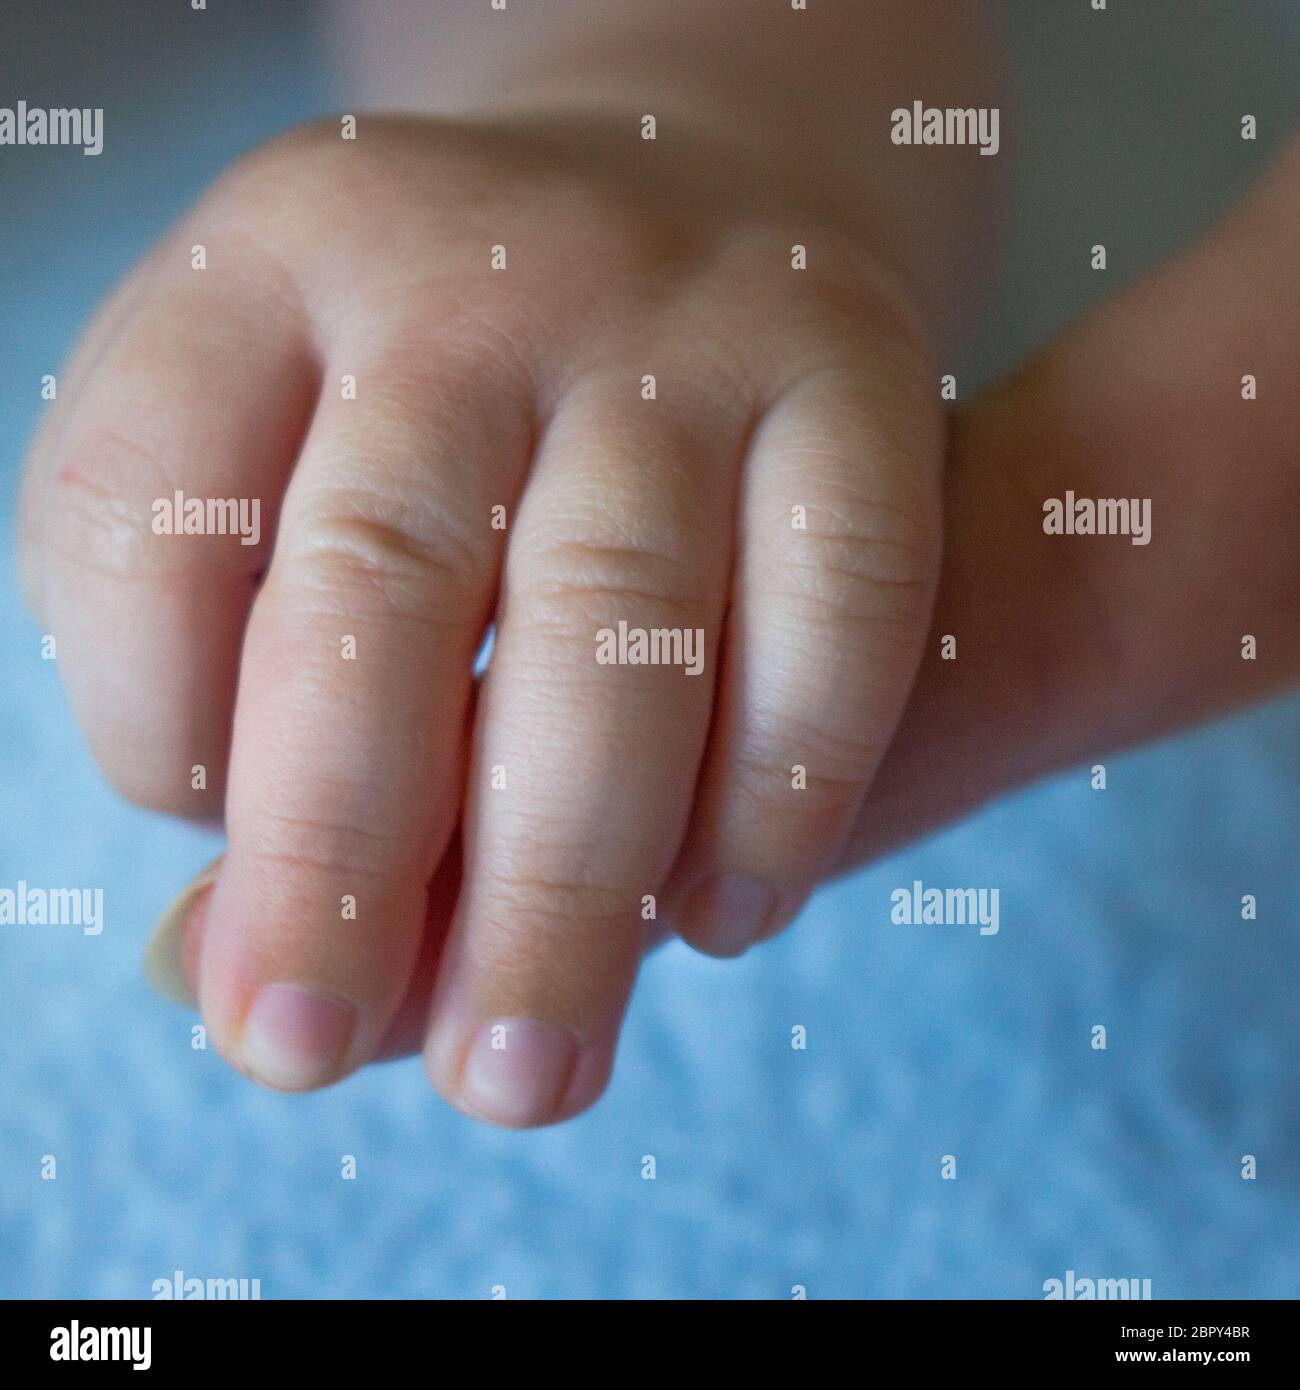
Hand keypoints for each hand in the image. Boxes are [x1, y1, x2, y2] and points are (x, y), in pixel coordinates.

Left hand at [18, 116, 942, 1123]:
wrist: (702, 205)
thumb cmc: (472, 428)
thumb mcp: (307, 489)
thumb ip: (251, 718)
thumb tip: (210, 973)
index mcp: (272, 263)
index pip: (138, 518)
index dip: (158, 738)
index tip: (221, 882)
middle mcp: (472, 272)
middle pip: (378, 589)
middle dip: (338, 865)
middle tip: (307, 1054)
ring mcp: (681, 317)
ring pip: (615, 634)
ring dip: (562, 896)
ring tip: (522, 1071)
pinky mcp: (857, 381)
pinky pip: (832, 621)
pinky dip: (777, 801)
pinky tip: (717, 918)